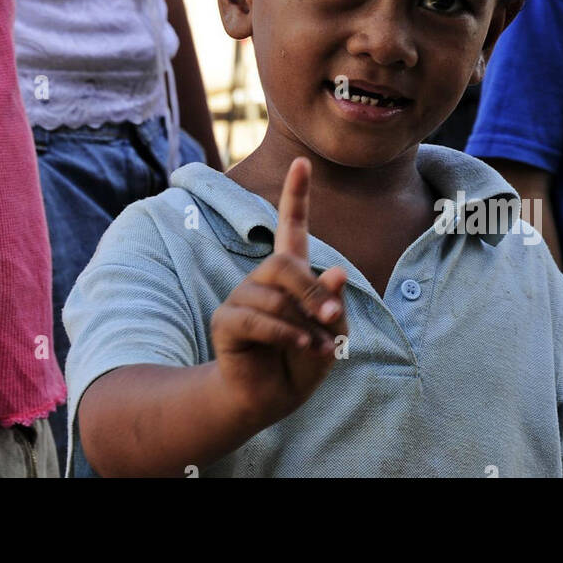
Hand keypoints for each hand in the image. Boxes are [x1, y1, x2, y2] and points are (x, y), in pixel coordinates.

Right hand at [210, 157, 347, 427]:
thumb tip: (336, 272)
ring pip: (274, 296)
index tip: (302, 162)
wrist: (267, 400)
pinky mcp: (226, 320)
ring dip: (304, 323)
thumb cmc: (300, 363)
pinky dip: (285, 333)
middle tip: (334, 317)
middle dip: (313, 290)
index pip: (290, 226)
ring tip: (318, 348)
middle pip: (284, 263)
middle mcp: (261, 279)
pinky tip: (304, 346)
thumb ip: (332, 305)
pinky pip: (256, 318)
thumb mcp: (330, 335)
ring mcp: (241, 297)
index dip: (295, 194)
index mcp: (288, 274)